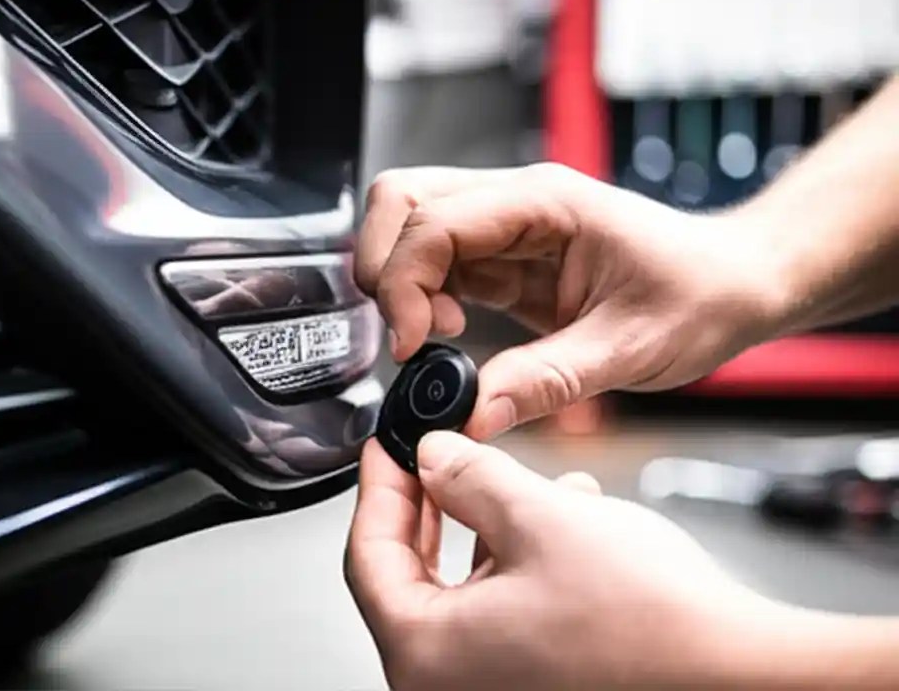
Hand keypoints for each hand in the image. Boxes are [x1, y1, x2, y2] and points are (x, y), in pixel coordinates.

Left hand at [344, 433, 791, 690]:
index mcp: (426, 656)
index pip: (368, 557)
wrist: (746, 680)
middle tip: (438, 457)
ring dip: (487, 531)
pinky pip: (504, 623)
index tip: (387, 448)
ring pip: (465, 596)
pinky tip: (562, 528)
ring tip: (521, 484)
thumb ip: (468, 479)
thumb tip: (432, 458)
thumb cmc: (653, 627)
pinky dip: (521, 569)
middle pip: (411, 578)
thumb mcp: (540, 519)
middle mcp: (448, 688)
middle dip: (435, 506)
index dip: (378, 488)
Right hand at [355, 164, 784, 438]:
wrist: (736, 286)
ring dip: (399, 284)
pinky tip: (450, 336)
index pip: (431, 221)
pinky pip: (434, 265)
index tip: (414, 347)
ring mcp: (504, 227)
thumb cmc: (702, 295)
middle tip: (412, 335)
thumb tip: (474, 414)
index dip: (405, 284)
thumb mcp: (631, 349)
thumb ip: (546, 380)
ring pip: (407, 227)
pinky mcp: (502, 259)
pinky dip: (420, 300)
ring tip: (434, 338)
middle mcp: (514, 202)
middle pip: (399, 200)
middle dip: (384, 268)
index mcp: (544, 203)